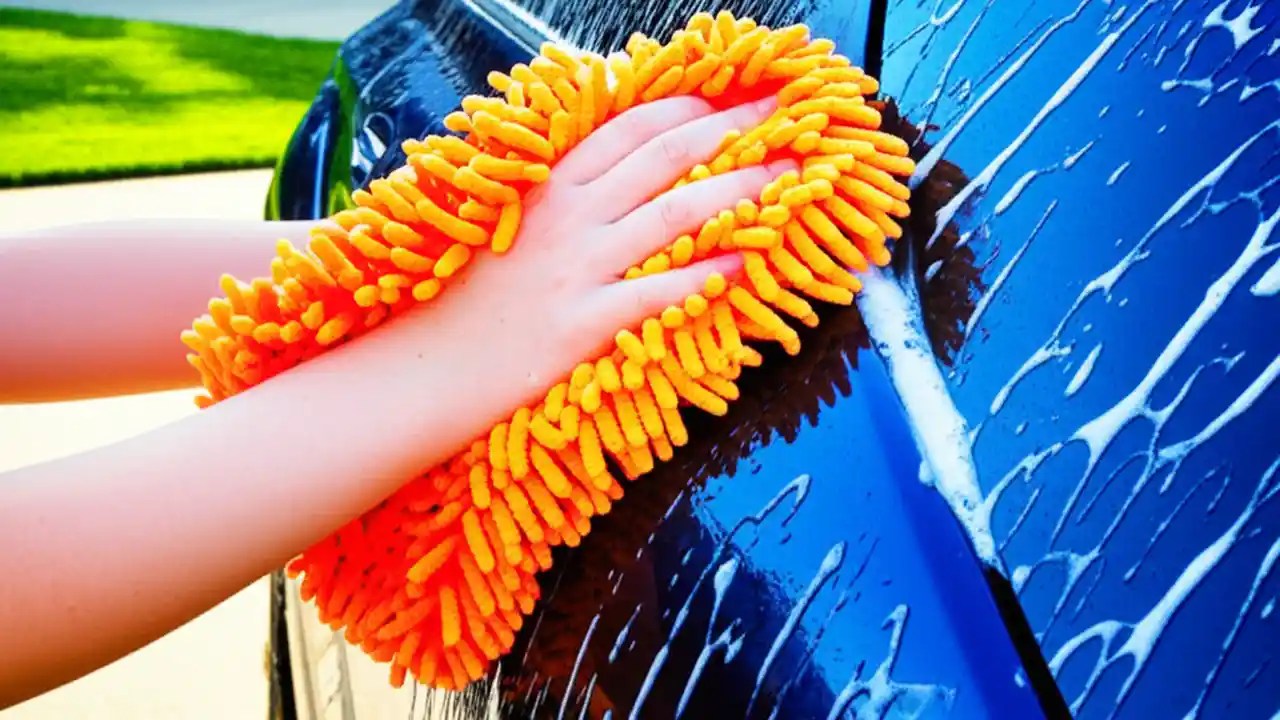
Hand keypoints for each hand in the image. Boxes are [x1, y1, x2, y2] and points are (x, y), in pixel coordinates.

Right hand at [408, 94, 793, 410]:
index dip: (684, 105)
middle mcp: (569, 217)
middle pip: (664, 158)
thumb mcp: (501, 224)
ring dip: (738, 189)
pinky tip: (746, 263)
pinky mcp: (584, 325)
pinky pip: (659, 294)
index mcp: (549, 186)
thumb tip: (608, 168)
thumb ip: (553, 193)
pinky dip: (706, 276)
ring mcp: (578, 270)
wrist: (426, 365)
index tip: (728, 95)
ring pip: (674, 216)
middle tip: (779, 113)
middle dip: (729, 128)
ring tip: (787, 175)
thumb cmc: (462, 298)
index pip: (627, 128)